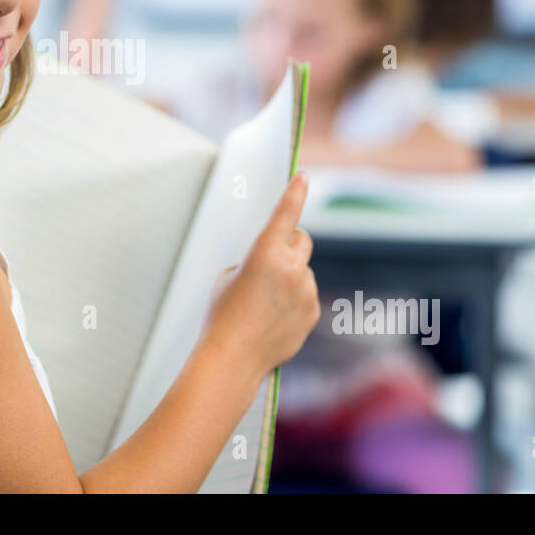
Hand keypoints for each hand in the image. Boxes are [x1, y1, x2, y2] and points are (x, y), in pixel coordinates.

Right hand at [202, 173, 319, 378]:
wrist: (233, 357)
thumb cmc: (222, 315)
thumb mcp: (229, 277)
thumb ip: (256, 261)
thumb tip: (273, 265)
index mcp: (265, 252)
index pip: (285, 212)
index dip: (295, 191)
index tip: (303, 176)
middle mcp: (291, 267)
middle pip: (302, 239)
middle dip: (289, 243)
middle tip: (272, 260)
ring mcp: (306, 291)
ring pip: (303, 271)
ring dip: (290, 278)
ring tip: (265, 304)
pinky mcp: (312, 312)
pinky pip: (306, 296)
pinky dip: (294, 301)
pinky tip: (274, 319)